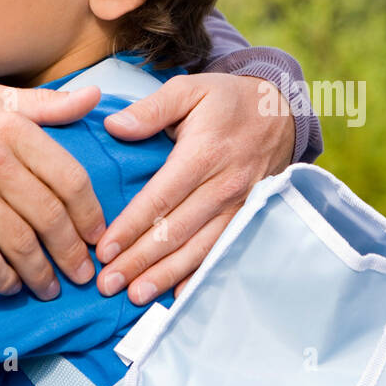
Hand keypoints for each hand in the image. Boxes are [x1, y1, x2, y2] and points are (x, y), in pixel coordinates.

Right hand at [0, 84, 106, 298]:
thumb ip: (46, 104)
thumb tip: (95, 98)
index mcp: (11, 127)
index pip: (70, 177)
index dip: (91, 213)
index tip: (98, 236)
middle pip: (51, 216)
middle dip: (73, 252)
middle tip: (83, 273)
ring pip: (22, 243)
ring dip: (43, 274)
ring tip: (52, 289)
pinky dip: (4, 281)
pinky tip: (12, 286)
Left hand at [95, 74, 296, 303]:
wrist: (281, 112)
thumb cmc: (227, 100)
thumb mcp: (190, 90)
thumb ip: (152, 109)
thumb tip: (115, 126)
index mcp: (203, 153)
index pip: (160, 198)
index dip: (131, 227)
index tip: (104, 250)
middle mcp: (224, 185)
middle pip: (176, 231)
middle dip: (140, 261)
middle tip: (109, 284)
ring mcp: (239, 205)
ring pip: (198, 247)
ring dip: (165, 274)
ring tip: (136, 296)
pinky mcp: (248, 216)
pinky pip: (221, 249)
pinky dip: (199, 274)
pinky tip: (177, 294)